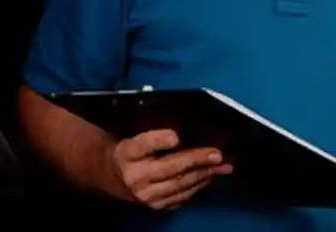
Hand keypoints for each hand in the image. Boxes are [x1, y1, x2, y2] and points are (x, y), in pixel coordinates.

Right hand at [108, 129, 232, 209]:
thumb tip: (187, 130)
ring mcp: (146, 195)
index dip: (159, 140)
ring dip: (204, 174)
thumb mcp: (137, 136)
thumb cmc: (132, 151)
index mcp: (128, 152)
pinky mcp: (155, 205)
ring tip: (222, 166)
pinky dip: (198, 186)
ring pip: (179, 185)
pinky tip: (210, 177)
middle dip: (195, 161)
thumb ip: (156, 135)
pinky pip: (181, 197)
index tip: (176, 136)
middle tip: (217, 154)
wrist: (113, 176)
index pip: (143, 144)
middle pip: (169, 168)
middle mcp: (135, 177)